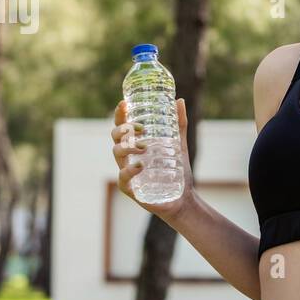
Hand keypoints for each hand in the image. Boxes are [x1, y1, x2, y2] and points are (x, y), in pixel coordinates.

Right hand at [110, 97, 195, 225]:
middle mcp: (128, 157)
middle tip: (140, 128)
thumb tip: (179, 100)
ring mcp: (127, 172)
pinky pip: (123, 177)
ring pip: (117, 154)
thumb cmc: (177, 172)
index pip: (123, 127)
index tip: (124, 103)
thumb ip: (179, 125)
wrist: (183, 199)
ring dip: (128, 146)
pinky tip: (140, 165)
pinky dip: (129, 170)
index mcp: (135, 145)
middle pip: (115, 138)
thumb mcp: (179, 145)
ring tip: (144, 146)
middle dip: (123, 129)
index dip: (120, 115)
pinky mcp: (130, 188)